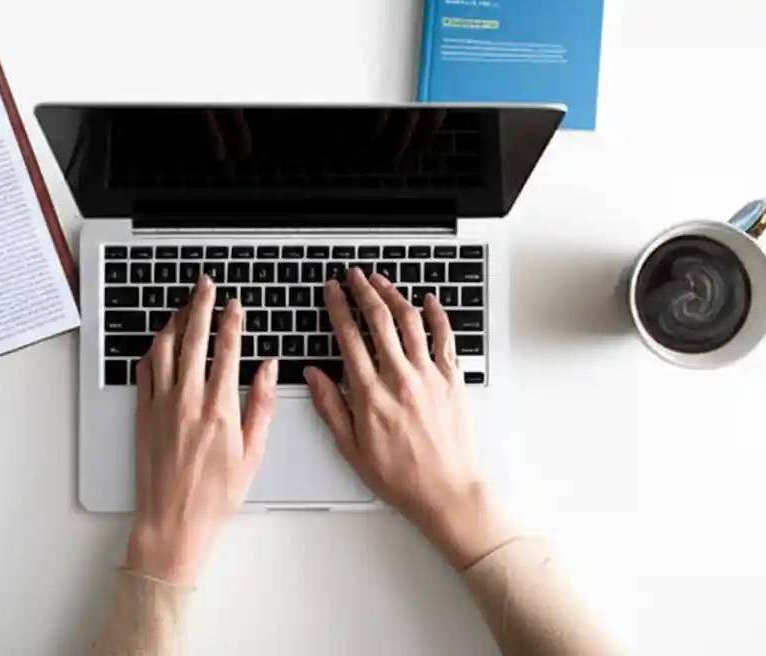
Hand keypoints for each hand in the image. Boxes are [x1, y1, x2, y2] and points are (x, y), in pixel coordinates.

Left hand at [127, 276, 278, 584]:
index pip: (227, 349)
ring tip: (184, 303)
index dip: (231, 321)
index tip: (235, 304)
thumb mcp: (253, 453)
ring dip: (175, 320)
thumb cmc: (215, 496)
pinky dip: (154, 347)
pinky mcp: (142, 414)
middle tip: (205, 284)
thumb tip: (268, 368)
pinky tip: (161, 338)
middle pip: (194, 338)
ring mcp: (161, 405)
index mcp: (220, 409)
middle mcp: (188, 401)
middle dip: (201, 305)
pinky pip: (145, 369)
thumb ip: (262, 405)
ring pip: (166, 348)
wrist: (173, 521)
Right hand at [305, 270, 515, 569]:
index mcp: (370, 394)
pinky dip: (436, 314)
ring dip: (393, 294)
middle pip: (378, 319)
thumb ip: (330, 406)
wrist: (446, 491)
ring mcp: (428, 375)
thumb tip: (313, 375)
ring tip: (380, 280)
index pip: (348, 336)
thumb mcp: (351, 447)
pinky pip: (445, 337)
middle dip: (362, 290)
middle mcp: (399, 377)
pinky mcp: (452, 379)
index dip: (337, 307)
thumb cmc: (400, 476)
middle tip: (353, 275)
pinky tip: (428, 301)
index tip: (331, 291)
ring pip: (409, 320)